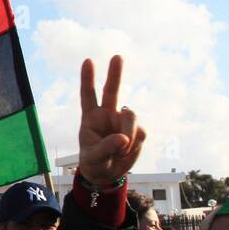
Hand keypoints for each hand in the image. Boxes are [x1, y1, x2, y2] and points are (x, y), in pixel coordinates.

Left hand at [77, 56, 145, 187]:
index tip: (88, 61)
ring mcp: (123, 122)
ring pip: (131, 116)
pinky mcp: (137, 131)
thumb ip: (106, 148)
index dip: (87, 78)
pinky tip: (126, 152)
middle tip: (117, 56)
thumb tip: (124, 138)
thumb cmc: (94, 162)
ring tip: (120, 150)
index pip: (88, 95)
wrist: (106, 174)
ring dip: (128, 134)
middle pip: (112, 90)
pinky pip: (141, 133)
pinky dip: (134, 146)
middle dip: (115, 73)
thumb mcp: (93, 158)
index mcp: (91, 117)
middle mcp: (107, 115)